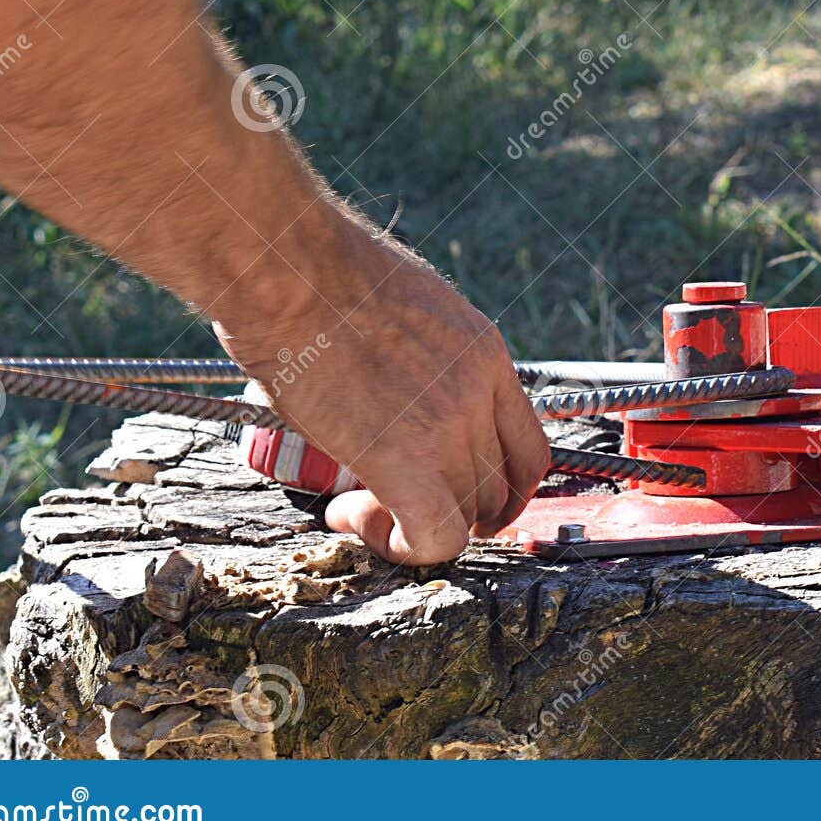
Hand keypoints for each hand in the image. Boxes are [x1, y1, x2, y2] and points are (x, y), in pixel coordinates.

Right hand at [214, 221, 550, 565]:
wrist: (291, 273)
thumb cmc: (321, 274)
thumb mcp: (406, 303)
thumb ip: (425, 352)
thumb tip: (401, 378)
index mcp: (485, 354)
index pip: (529, 447)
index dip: (501, 485)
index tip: (463, 494)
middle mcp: (480, 395)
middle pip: (500, 487)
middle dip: (457, 510)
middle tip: (399, 504)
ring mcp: (450, 429)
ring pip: (467, 515)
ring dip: (417, 525)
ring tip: (359, 504)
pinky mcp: (406, 462)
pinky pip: (435, 538)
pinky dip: (403, 546)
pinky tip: (352, 516)